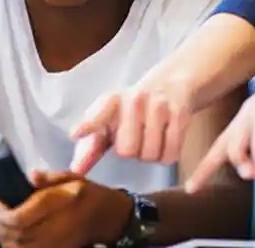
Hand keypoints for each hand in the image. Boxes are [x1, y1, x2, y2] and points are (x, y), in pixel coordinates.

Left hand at [0, 170, 131, 247]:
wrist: (113, 219)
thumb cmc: (91, 194)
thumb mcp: (75, 178)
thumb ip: (52, 177)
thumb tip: (31, 174)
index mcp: (60, 205)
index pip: (21, 218)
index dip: (3, 214)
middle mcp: (57, 227)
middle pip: (17, 236)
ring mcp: (57, 244)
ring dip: (3, 239)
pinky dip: (16, 247)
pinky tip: (8, 239)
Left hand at [70, 69, 198, 174]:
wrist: (170, 84)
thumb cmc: (133, 112)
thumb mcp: (110, 123)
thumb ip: (90, 147)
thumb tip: (75, 170)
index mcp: (112, 101)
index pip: (99, 112)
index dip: (88, 124)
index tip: (75, 133)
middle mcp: (133, 99)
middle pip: (127, 151)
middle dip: (132, 153)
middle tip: (137, 139)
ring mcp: (157, 104)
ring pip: (150, 155)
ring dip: (151, 155)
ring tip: (152, 138)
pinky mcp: (179, 113)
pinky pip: (170, 153)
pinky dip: (168, 155)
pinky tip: (166, 141)